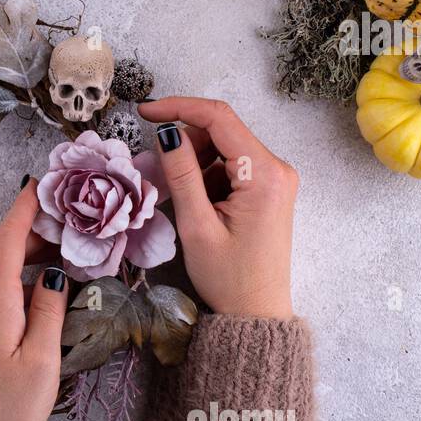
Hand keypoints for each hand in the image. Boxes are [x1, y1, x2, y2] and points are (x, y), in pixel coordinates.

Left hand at [0, 180, 67, 420]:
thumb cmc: (6, 410)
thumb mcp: (42, 362)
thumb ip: (49, 311)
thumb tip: (52, 272)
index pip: (6, 240)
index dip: (23, 209)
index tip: (40, 185)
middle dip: (27, 233)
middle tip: (63, 231)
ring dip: (15, 257)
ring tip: (52, 262)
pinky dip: (6, 278)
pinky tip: (29, 297)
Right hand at [138, 97, 297, 320]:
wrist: (256, 312)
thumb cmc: (228, 277)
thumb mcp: (197, 226)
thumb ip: (181, 174)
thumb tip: (166, 131)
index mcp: (264, 174)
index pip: (219, 118)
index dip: (178, 108)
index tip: (144, 112)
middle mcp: (277, 168)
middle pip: (222, 130)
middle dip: (185, 143)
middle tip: (157, 171)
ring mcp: (275, 178)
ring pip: (223, 147)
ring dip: (194, 162)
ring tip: (181, 199)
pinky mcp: (267, 189)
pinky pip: (230, 166)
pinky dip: (206, 176)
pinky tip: (198, 204)